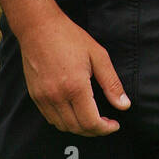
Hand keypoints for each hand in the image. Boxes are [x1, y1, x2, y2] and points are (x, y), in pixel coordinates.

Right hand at [17, 11, 129, 135]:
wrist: (38, 27)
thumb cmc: (69, 38)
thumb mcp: (98, 55)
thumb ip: (112, 83)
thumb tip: (124, 105)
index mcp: (75, 86)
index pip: (91, 122)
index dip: (105, 129)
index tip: (114, 125)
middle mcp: (57, 96)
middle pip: (77, 128)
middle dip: (94, 131)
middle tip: (106, 123)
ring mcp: (43, 97)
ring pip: (62, 126)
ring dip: (79, 128)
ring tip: (91, 119)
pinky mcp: (35, 95)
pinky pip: (50, 118)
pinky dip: (64, 121)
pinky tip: (74, 112)